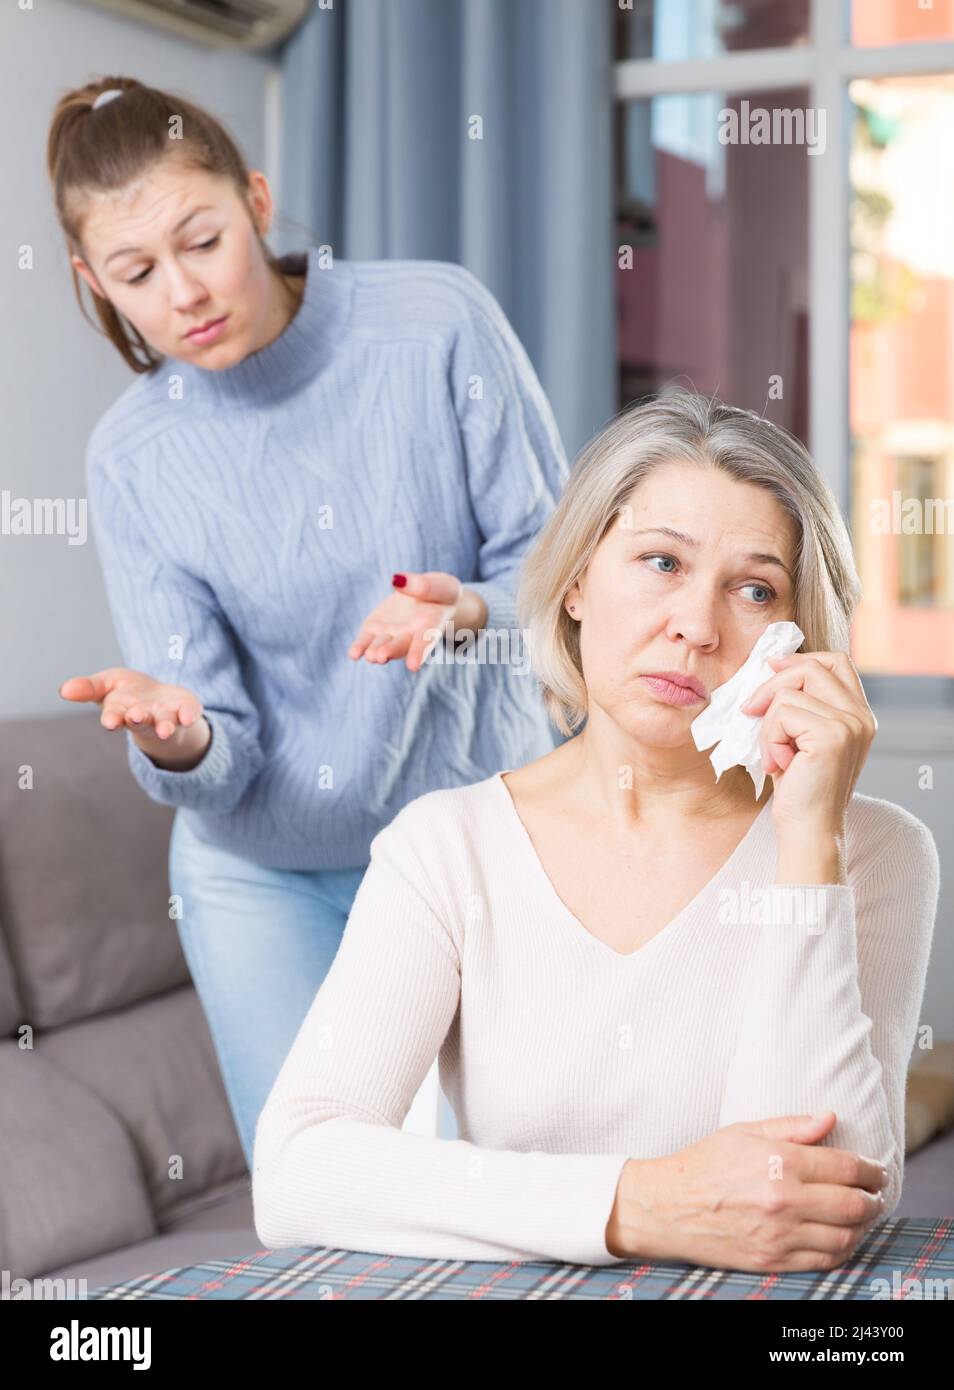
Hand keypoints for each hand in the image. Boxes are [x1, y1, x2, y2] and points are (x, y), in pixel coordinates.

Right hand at [59, 668, 208, 766]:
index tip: (110, 722)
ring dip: (164, 726)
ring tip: (164, 729)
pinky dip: (189, 716)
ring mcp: (166, 716)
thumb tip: (64, 690)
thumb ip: (88, 688)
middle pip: (140, 721)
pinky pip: (189, 715)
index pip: (114, 717)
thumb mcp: (106, 685)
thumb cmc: (128, 694)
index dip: (112, 718)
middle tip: (136, 716)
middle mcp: (144, 717)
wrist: (160, 700)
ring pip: (164, 724)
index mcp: (121, 712)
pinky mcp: (186, 711)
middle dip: (139, 719)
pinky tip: (188, 716)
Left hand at [349, 571, 472, 672]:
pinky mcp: (374, 629)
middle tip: (382, 656)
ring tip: (371, 656)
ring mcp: (391, 635)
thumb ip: (424, 586)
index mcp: (431, 628)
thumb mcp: (440, 587)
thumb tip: (398, 580)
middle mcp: (410, 637)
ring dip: (375, 651)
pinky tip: (354, 654)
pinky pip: (366, 640)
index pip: (425, 641)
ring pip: (382, 646)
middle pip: (400, 646)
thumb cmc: (441, 594)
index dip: (419, 653)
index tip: (413, 666)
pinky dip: (360, 647)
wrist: (428, 598)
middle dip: (391, 651)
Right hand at [606, 1112, 887, 1271]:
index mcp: (779, 1162)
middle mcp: (784, 1200)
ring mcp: (780, 1235)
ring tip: (861, 1215)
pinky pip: (824, 1260)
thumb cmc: (704, 1164)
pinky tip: (841, 1236)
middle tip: (876, 1193)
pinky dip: (842, 1249)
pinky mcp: (773, 1261)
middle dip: (874, 1198)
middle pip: (853, 1204)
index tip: (878, 1170)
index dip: (871, 1169)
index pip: (845, 1166)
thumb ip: (792, 1126)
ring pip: (845, 1236)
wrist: (667, 1207)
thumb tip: (830, 1118)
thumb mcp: (744, 1132)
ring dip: (862, 1226)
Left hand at [738, 651, 876, 835]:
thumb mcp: (801, 738)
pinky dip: (768, 739)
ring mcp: (849, 724)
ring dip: (767, 726)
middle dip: (771, 686)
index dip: (800, 659)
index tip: (770, 668)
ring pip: (787, 693)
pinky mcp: (831, 735)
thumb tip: (772, 666)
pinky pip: (781, 713)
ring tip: (775, 756)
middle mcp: (861, 716)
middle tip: (749, 710)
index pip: (836, 662)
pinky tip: (778, 765)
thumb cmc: (799, 788)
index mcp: (859, 715)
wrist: (807, 831)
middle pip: (812, 667)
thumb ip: (801, 705)